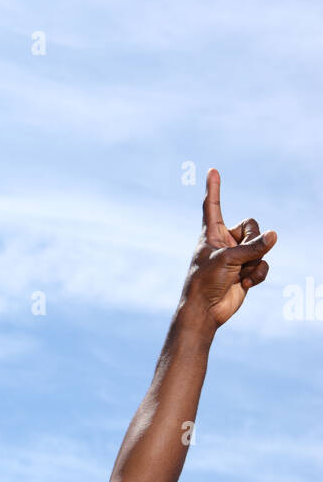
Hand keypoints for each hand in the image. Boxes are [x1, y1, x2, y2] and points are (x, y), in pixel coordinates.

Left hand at [183, 168, 276, 329]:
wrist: (206, 310)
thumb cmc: (206, 281)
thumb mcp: (228, 259)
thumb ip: (253, 246)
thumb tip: (274, 235)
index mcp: (211, 233)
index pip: (212, 206)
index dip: (213, 189)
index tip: (212, 170)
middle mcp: (225, 241)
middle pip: (252, 226)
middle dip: (252, 241)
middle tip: (239, 258)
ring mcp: (237, 256)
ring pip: (261, 248)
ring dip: (252, 263)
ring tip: (237, 276)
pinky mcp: (246, 272)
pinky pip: (263, 265)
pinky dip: (256, 275)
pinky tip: (244, 285)